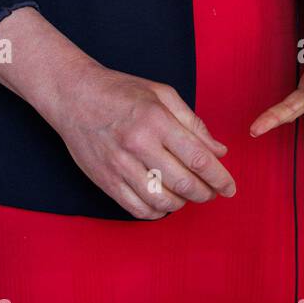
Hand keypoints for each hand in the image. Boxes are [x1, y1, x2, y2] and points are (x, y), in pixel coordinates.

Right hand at [48, 63, 237, 219]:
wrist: (74, 95)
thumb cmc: (120, 91)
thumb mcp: (161, 94)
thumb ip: (193, 123)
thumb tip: (219, 151)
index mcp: (156, 120)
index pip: (198, 158)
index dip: (219, 177)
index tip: (229, 187)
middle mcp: (138, 144)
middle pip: (184, 184)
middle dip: (206, 193)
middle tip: (212, 192)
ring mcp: (120, 165)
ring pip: (163, 201)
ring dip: (182, 203)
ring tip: (187, 194)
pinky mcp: (106, 181)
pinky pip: (138, 209)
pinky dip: (157, 212)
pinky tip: (164, 201)